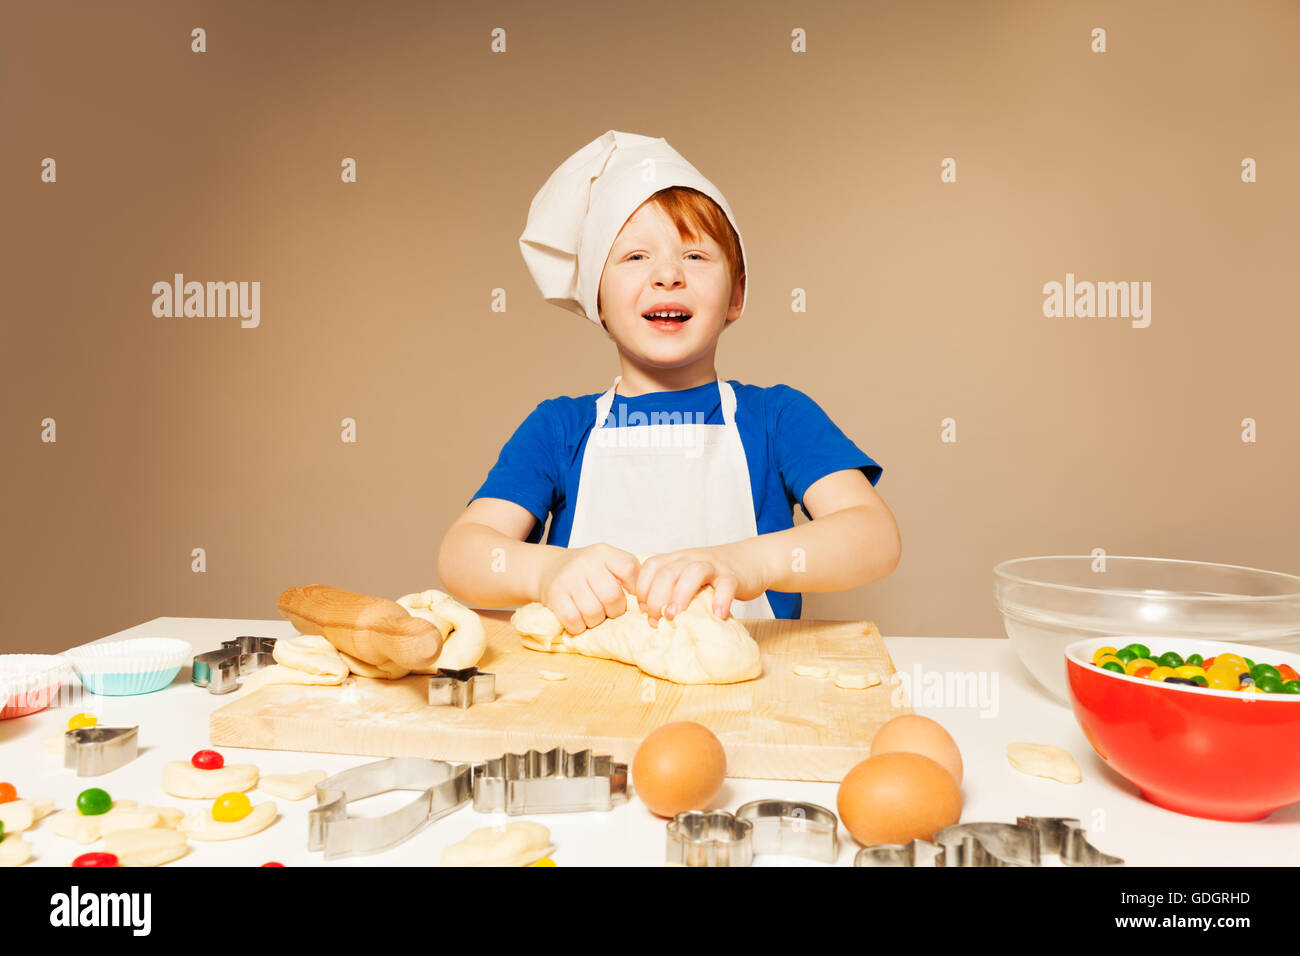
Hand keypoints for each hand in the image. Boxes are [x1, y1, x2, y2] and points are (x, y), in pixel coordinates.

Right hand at [535, 543, 641, 635]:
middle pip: (612, 596)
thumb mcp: (607, 563)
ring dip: (596, 621)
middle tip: (609, 610)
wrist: (550, 568)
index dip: (636, 588)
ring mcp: (568, 578)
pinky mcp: (554, 595)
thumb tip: (647, 602)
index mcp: (604, 553)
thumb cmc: (587, 571)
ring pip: (593, 612)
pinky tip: (579, 619)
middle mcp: (585, 562)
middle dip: (615, 611)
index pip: (628, 568)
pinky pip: (573, 620)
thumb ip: (627, 575)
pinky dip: (579, 627)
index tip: (630, 597)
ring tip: (593, 615)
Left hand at [634, 547, 767, 625]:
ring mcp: (713, 566)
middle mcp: (691, 559)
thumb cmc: (712, 575)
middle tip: (657, 620)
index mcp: (676, 559)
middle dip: (656, 598)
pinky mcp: (733, 576)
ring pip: (694, 573)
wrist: (750, 559)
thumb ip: (669, 590)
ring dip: (680, 595)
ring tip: (674, 616)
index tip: (644, 610)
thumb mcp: (686, 575)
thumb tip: (651, 619)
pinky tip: (717, 615)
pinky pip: (726, 585)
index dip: (642, 589)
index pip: (651, 567)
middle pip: (667, 572)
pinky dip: (720, 600)